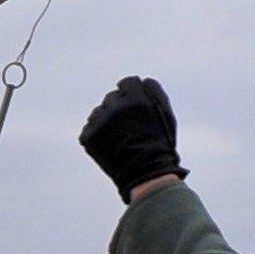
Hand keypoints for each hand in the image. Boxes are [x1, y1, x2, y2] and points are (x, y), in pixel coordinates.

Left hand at [77, 76, 183, 198]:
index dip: (133, 93)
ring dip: (107, 119)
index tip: (136, 105)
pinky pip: (90, 127)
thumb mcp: (166, 114)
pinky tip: (111, 144)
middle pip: (112, 96)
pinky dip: (98, 134)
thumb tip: (143, 80)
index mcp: (136, 99)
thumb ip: (154, 92)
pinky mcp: (88, 136)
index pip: (127, 82)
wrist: (145, 173)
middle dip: (120, 106)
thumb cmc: (159, 142)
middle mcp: (115, 108)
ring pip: (99, 111)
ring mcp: (99, 122)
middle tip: (130, 125)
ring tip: (121, 136)